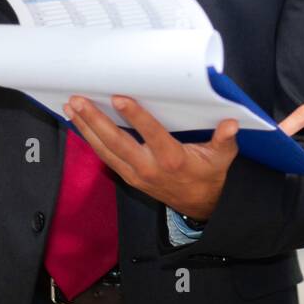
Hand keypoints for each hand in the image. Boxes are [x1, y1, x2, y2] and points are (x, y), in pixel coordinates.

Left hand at [64, 94, 238, 221]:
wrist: (201, 206)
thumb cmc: (210, 174)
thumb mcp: (223, 157)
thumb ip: (225, 139)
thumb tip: (231, 123)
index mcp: (172, 159)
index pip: (151, 134)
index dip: (135, 116)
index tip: (118, 98)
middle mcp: (149, 167)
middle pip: (117, 142)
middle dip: (95, 120)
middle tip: (78, 101)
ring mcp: (135, 174)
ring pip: (105, 150)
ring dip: (86, 128)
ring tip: (71, 108)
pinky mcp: (129, 176)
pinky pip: (105, 157)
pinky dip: (90, 140)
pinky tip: (79, 125)